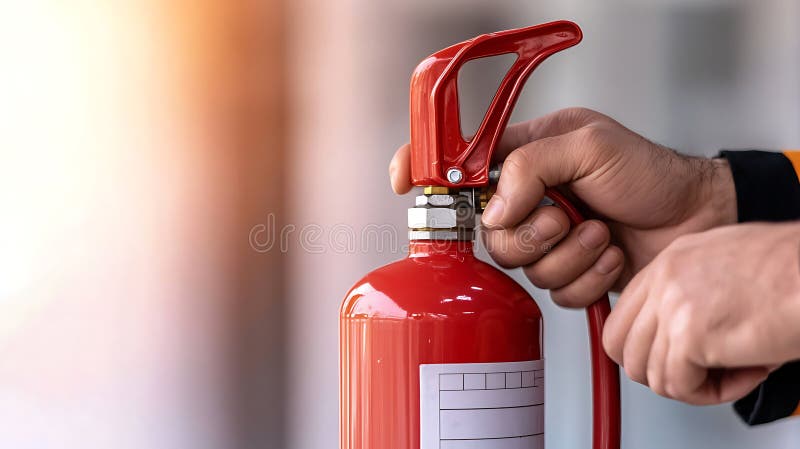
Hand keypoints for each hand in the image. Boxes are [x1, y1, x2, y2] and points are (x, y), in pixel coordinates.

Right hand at [390, 108, 736, 305]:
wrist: (696, 220)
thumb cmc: (651, 173)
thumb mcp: (590, 145)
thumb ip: (531, 166)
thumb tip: (495, 206)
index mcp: (525, 157)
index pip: (460, 164)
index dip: (427, 172)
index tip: (404, 182)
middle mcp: (529, 200)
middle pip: (488, 233)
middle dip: (531, 233)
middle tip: (567, 215)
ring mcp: (547, 239)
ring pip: (520, 268)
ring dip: (568, 254)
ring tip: (601, 232)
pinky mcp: (567, 273)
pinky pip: (552, 291)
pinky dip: (587, 276)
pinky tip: (610, 253)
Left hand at [603, 222, 799, 403]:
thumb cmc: (794, 271)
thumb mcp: (726, 264)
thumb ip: (690, 290)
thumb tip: (673, 331)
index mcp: (671, 260)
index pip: (622, 318)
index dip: (645, 348)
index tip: (674, 357)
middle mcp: (665, 279)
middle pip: (621, 347)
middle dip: (659, 370)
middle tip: (696, 371)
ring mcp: (672, 306)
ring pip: (650, 373)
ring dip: (694, 384)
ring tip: (735, 369)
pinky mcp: (690, 335)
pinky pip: (680, 386)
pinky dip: (714, 393)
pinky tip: (747, 372)